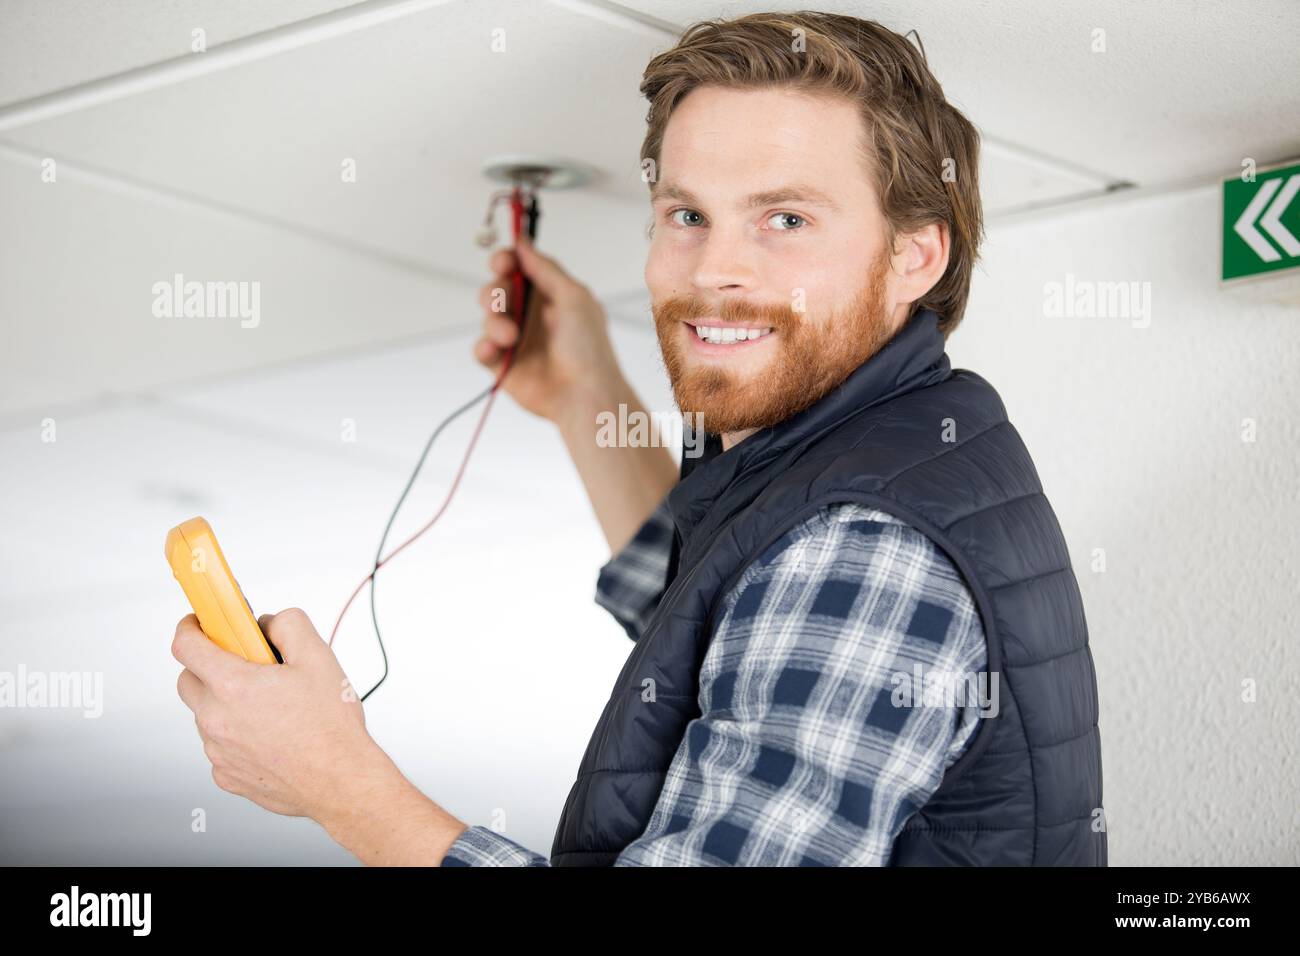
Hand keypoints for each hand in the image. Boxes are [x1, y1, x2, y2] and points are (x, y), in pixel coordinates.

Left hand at [173, 607, 377, 819]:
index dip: (190, 627)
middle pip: (188, 679)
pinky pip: (219, 746)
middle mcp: (217, 719)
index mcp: (234, 685)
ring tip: (269, 707)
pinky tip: (269, 735)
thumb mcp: (319, 657)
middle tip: (244, 664)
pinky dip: (235, 735)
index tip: (200, 623)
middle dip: (208, 665)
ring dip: (224, 702)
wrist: (341, 781)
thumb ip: (288, 626)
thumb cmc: (331, 727)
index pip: (186, 646)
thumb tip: (269, 623)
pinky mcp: (226, 776)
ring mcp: (218, 751)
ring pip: (205, 714)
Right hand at [473, 233, 625, 421]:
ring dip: (494, 322)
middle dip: (494, 292)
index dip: (505, 261)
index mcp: (549, 295)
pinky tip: (496, 350)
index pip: (518, 268)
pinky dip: (484, 346)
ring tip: (510, 337)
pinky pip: (481, 349)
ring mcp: (516, 340)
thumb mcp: (572, 297)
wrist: (585, 395)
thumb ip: (545, 267)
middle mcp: (531, 315)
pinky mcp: (503, 365)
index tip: (502, 263)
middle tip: (501, 301)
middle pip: (497, 289)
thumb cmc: (589, 348)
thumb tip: (523, 241)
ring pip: (487, 317)